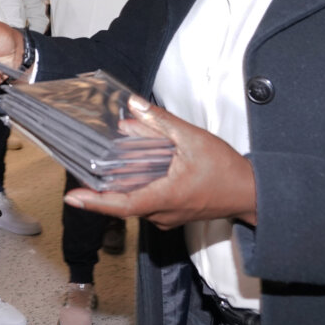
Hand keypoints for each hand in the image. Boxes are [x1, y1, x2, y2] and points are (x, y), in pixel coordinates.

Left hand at [64, 97, 257, 228]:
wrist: (251, 193)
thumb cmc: (226, 170)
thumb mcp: (192, 138)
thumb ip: (161, 122)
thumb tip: (134, 106)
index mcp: (165, 198)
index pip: (122, 205)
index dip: (95, 203)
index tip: (72, 198)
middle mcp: (162, 213)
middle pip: (124, 201)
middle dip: (102, 188)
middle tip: (81, 172)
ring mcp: (168, 217)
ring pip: (136, 202)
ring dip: (121, 186)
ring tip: (103, 168)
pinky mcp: (173, 214)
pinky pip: (148, 202)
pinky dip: (137, 187)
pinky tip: (134, 171)